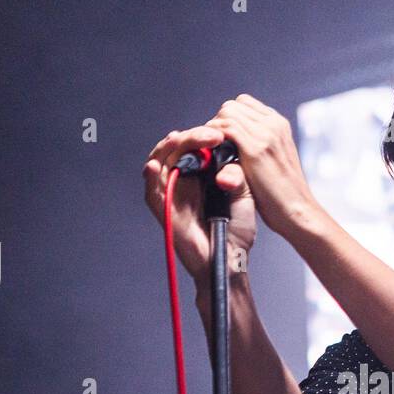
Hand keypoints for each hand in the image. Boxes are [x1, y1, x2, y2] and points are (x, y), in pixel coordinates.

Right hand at [143, 124, 257, 300]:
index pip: (195, 147)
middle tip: (209, 134)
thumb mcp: (243, 196)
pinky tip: (154, 165)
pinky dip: (150, 177)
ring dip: (167, 149)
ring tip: (180, 138)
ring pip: (160, 163)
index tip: (220, 133)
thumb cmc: (236, 232)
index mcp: (202, 176)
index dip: (203, 136)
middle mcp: (184, 182)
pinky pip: (151, 192)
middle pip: (176, 150)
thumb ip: (236, 174)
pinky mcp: (163, 211)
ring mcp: (172, 195)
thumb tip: (222, 159)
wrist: (231, 260)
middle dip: (190, 137)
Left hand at [204, 94, 322, 242]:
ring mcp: (265, 134)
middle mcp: (273, 124)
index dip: (229, 118)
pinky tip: (213, 153)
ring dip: (214, 129)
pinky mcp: (255, 149)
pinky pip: (226, 128)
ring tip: (212, 150)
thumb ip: (260, 144)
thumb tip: (235, 141)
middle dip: (219, 122)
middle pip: (233, 105)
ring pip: (227, 113)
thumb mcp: (276, 160)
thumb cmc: (283, 193)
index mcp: (279, 125)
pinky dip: (214, 136)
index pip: (244, 103)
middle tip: (215, 145)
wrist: (298, 210)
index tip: (223, 138)